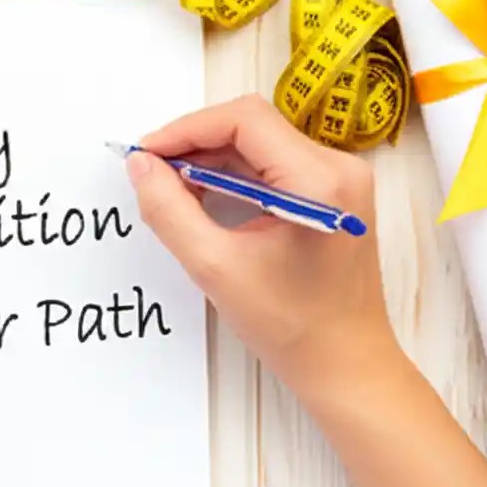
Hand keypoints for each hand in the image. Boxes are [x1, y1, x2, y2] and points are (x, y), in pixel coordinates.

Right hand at [126, 95, 486, 486]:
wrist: (346, 366)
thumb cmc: (292, 326)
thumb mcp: (216, 267)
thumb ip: (169, 210)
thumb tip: (140, 165)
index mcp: (319, 180)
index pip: (244, 120)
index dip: (187, 129)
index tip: (147, 154)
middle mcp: (339, 168)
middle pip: (252, 127)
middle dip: (196, 144)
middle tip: (152, 172)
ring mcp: (341, 180)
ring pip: (261, 145)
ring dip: (212, 160)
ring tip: (172, 188)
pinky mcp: (334, 194)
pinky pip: (274, 165)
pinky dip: (235, 175)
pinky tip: (204, 199)